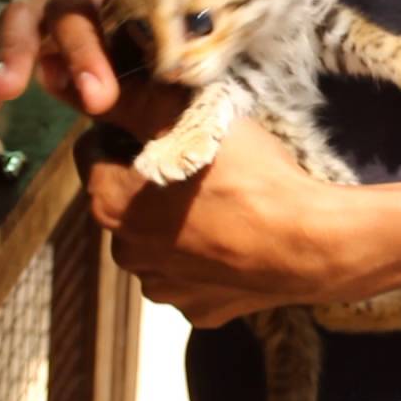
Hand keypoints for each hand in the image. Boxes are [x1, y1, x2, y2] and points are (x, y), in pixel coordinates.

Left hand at [73, 117, 348, 327]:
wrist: (306, 243)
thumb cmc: (246, 175)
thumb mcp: (188, 117)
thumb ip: (132, 100)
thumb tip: (94, 89)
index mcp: (109, 203)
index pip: (95, 150)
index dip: (127, 130)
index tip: (164, 124)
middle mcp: (125, 252)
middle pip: (127, 200)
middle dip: (152, 181)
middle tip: (200, 161)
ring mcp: (164, 288)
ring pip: (160, 242)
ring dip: (177, 223)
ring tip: (224, 203)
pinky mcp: (199, 310)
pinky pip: (194, 276)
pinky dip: (208, 259)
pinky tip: (237, 240)